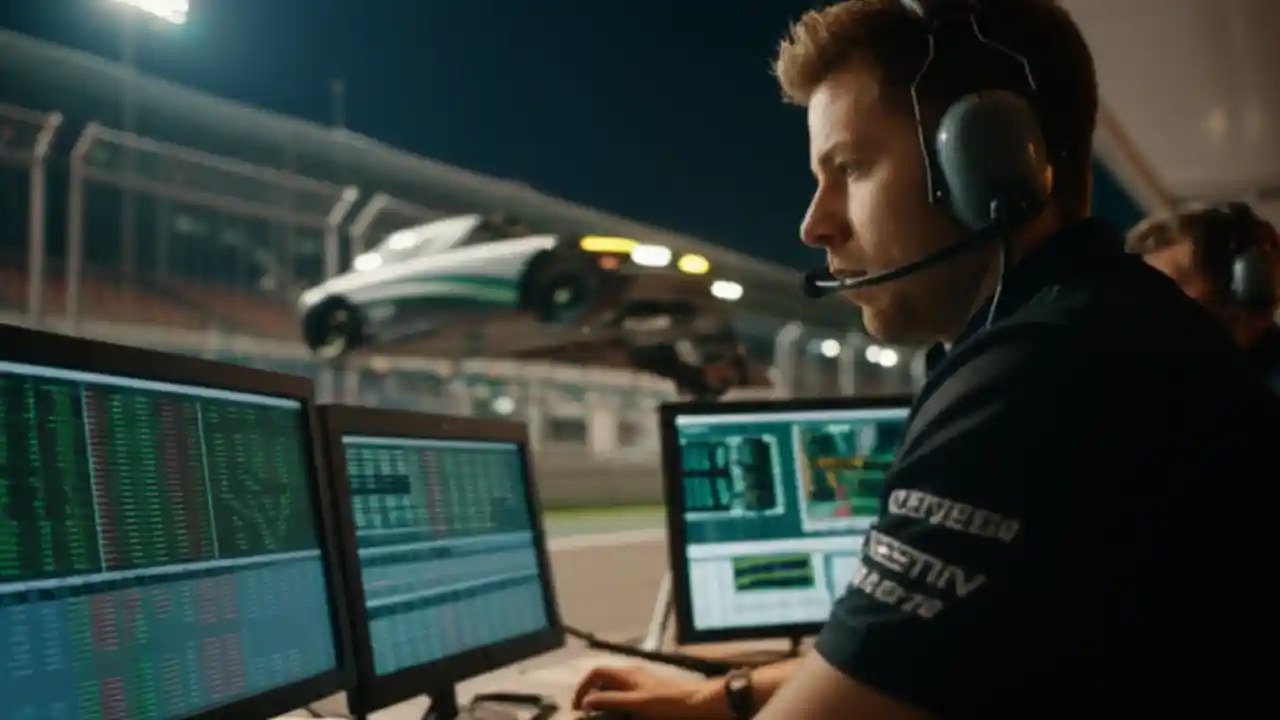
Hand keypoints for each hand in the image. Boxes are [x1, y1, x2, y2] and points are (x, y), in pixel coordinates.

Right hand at [572, 665, 729, 719]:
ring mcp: (645, 683)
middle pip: (605, 680)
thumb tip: (587, 701)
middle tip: (590, 715)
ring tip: (606, 718)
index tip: (579, 707)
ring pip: (618, 689)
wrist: (702, 703)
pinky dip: (622, 706)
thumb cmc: (672, 702)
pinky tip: (626, 717)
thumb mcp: (638, 704)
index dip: (583, 688)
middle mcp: (635, 675)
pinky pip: (630, 697)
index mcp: (628, 675)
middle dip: (594, 696)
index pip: (596, 673)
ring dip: (608, 702)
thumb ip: (612, 701)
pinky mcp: (653, 693)